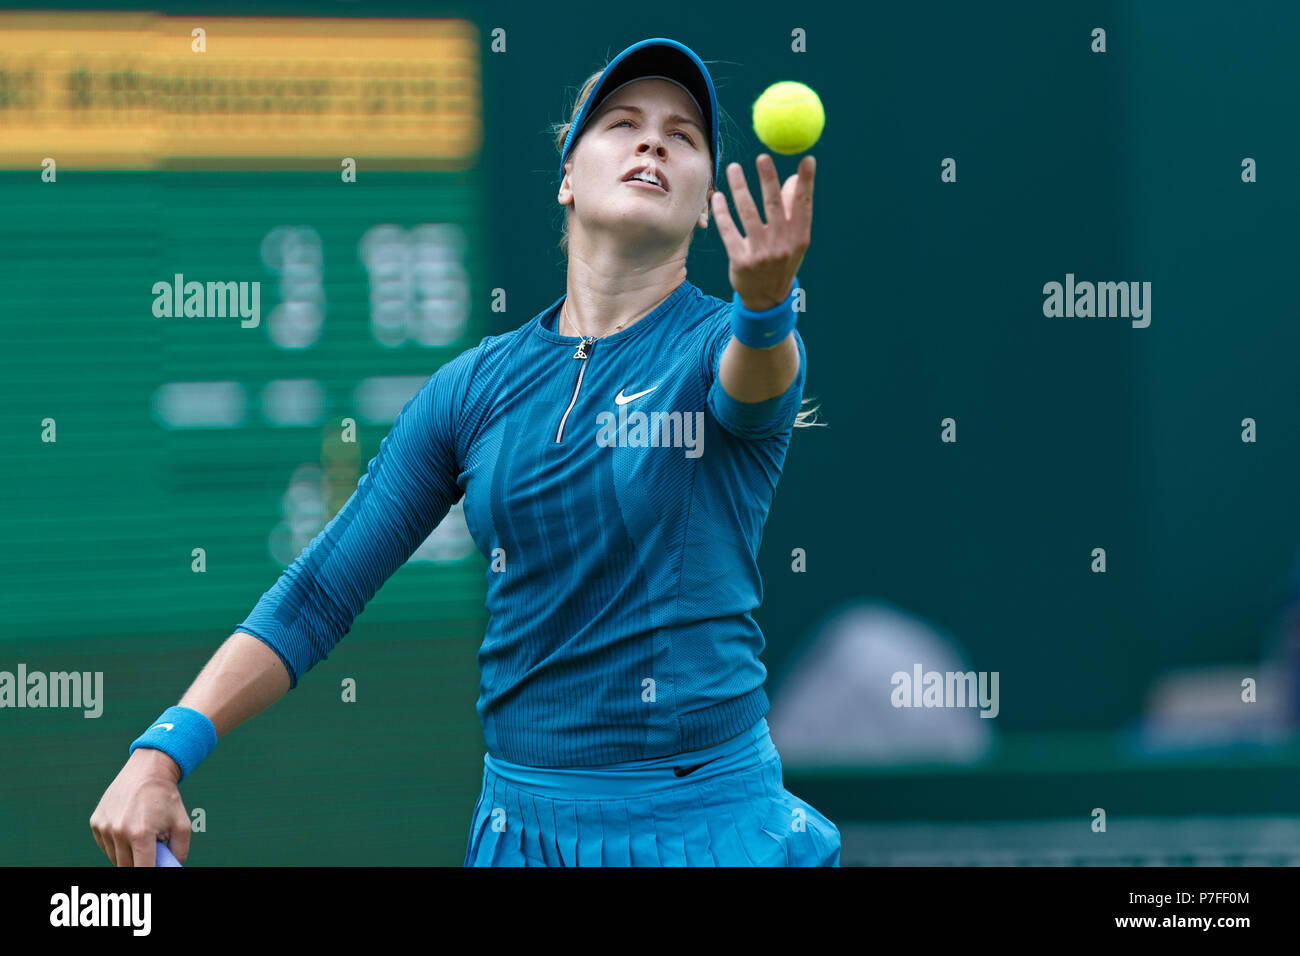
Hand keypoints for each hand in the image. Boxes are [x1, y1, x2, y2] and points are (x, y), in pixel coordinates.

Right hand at [89, 747, 190, 865]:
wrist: (148, 770)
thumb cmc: (167, 798)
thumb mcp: (182, 824)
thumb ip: (179, 852)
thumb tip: (172, 868)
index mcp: (141, 833)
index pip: (142, 869)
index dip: (149, 873)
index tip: (153, 869)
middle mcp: (119, 831)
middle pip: (126, 867)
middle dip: (140, 863)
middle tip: (150, 851)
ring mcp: (104, 827)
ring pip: (114, 858)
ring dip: (128, 854)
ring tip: (141, 835)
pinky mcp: (95, 822)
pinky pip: (106, 846)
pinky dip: (116, 844)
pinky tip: (128, 829)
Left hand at [711, 154, 814, 310]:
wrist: (765, 299)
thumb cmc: (781, 261)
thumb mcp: (793, 241)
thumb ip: (793, 211)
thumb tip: (794, 178)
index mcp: (799, 238)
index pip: (803, 206)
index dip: (806, 183)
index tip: (807, 160)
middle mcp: (782, 246)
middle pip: (774, 206)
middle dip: (769, 179)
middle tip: (763, 157)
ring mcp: (760, 254)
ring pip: (748, 214)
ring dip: (740, 188)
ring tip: (733, 168)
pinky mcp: (740, 261)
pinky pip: (729, 231)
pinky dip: (722, 212)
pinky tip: (718, 197)